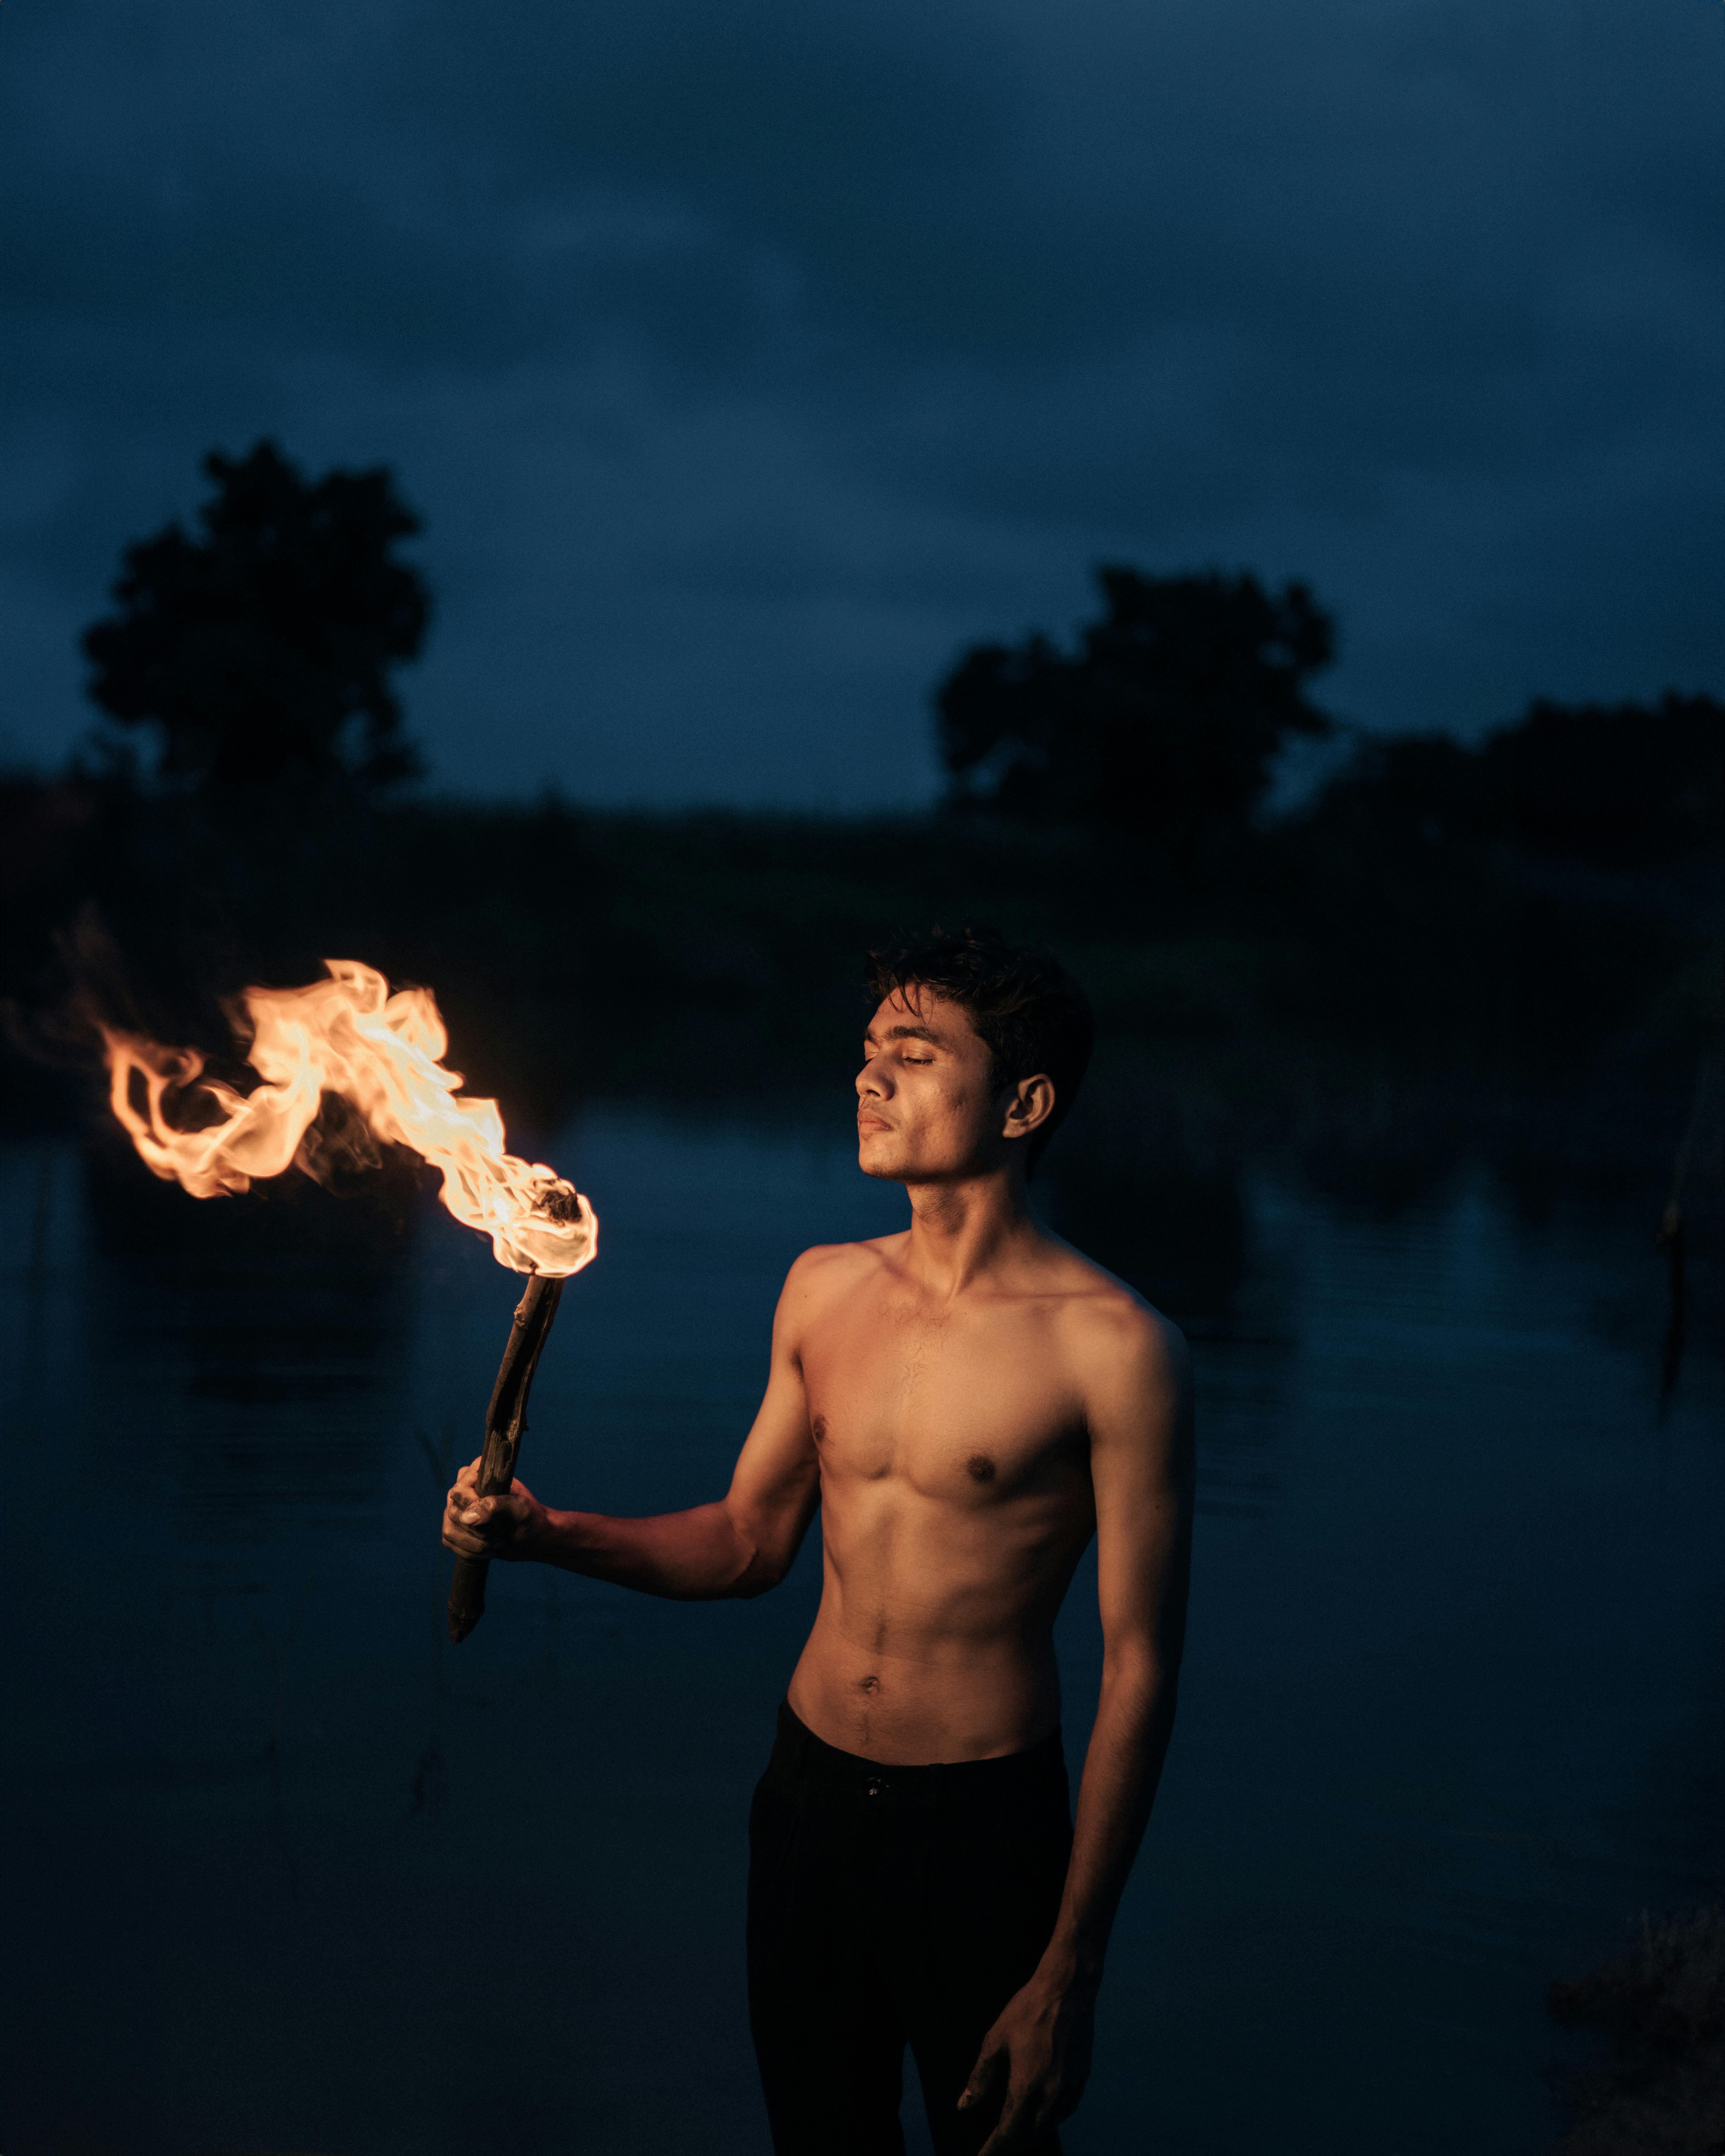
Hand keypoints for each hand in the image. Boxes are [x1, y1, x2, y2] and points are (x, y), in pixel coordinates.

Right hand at [441, 1457, 545, 1561]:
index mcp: (479, 1472)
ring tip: (497, 1541)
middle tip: (501, 1530)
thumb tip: (467, 1517)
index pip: (460, 1490)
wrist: (532, 1538)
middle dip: (479, 1529)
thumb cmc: (530, 1517)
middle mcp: (465, 1488)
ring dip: (476, 1543)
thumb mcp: (520, 1508)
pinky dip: (470, 1551)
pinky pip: (449, 1541)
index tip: (495, 1519)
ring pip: (450, 1529)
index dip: (472, 1507)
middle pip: (454, 1511)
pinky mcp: (455, 1527)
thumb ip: (497, 1505)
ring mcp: (458, 1508)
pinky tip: (488, 1550)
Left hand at [957, 1971, 1093, 2153]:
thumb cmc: (1027, 2009)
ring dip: (1032, 2134)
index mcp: (1027, 2084)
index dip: (993, 2149)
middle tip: (996, 2148)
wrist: (1067, 1988)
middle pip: (1031, 2134)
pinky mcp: (1082, 2076)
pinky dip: (1052, 2119)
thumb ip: (980, 2077)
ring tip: (1016, 2136)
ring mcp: (1070, 2085)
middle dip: (1011, 2145)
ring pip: (1050, 2125)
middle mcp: (1051, 2092)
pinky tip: (1044, 2116)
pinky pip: (1067, 2110)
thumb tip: (964, 2106)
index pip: (1008, 2132)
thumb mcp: (995, 2039)